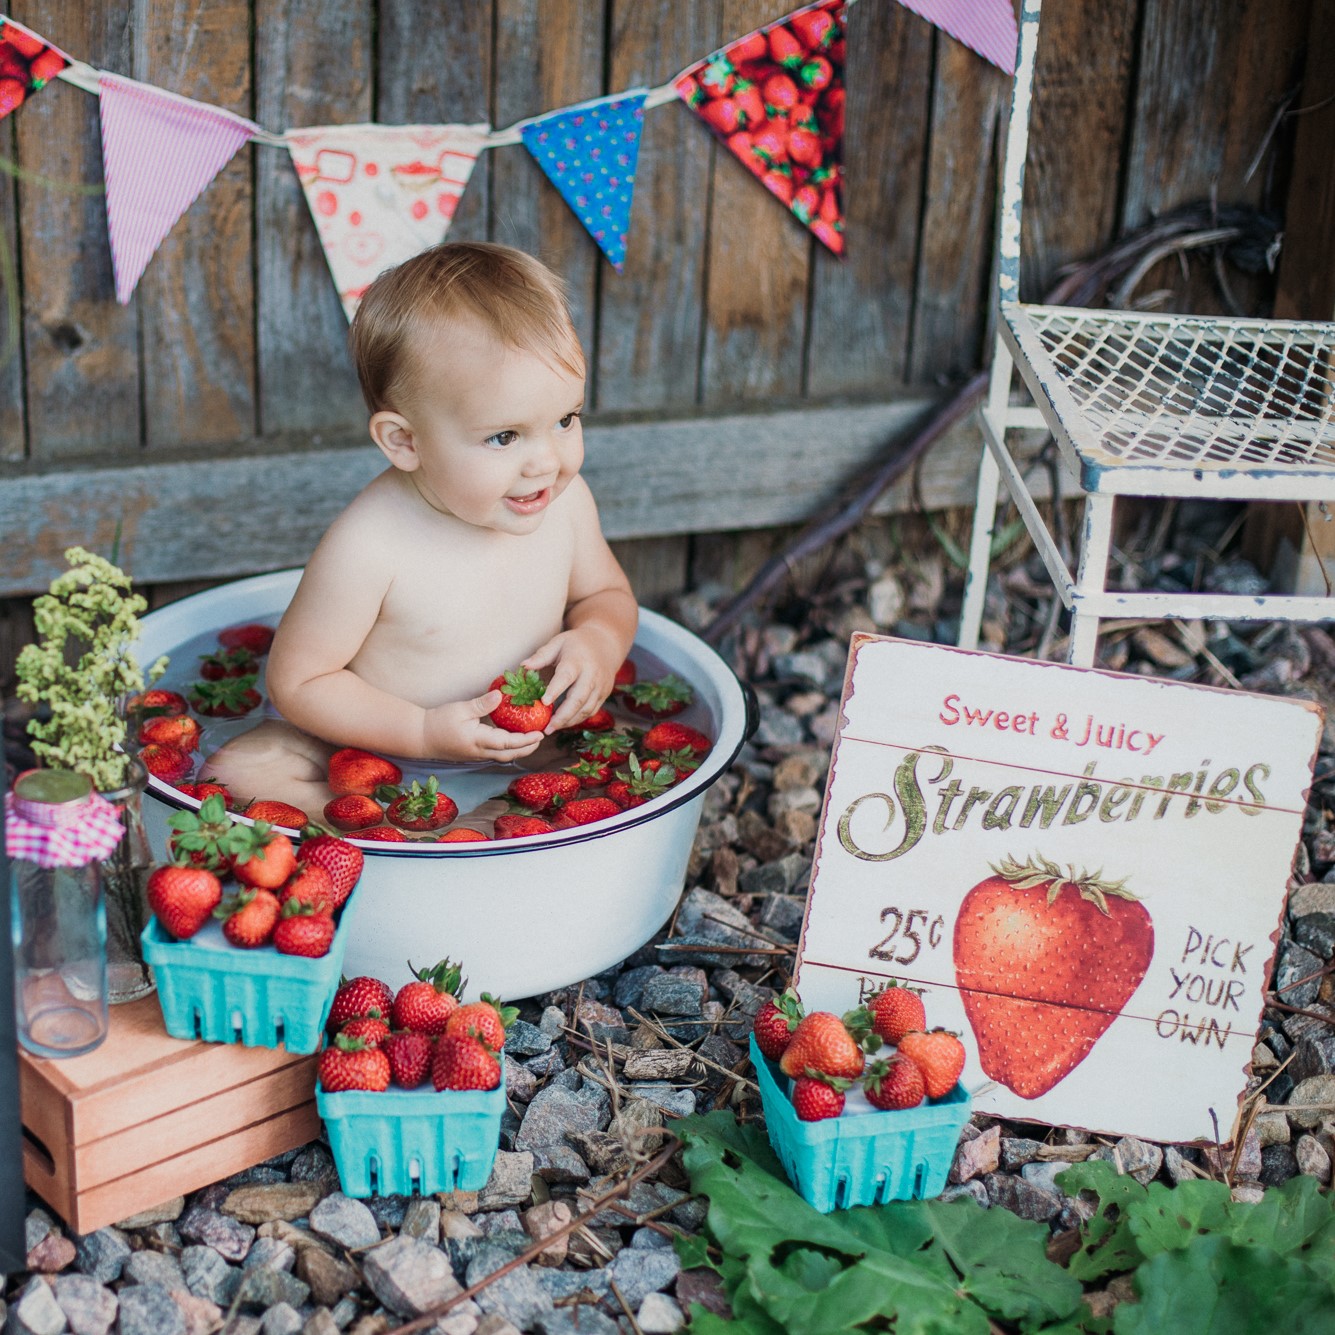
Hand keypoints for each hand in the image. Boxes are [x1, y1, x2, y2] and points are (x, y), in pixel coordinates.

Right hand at [423, 690, 544, 762]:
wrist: (420, 737)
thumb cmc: (438, 721)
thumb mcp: (460, 709)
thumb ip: (482, 704)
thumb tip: (500, 695)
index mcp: (478, 741)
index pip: (507, 743)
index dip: (526, 740)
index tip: (540, 733)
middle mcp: (480, 752)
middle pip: (509, 754)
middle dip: (527, 748)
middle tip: (541, 737)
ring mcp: (477, 755)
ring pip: (503, 756)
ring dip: (519, 749)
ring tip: (531, 739)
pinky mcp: (473, 754)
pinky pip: (496, 753)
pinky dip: (508, 748)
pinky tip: (513, 738)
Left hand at [523, 626, 618, 732]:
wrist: (605, 644)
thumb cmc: (576, 644)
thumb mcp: (558, 643)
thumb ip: (541, 656)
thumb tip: (523, 666)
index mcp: (577, 660)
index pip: (566, 676)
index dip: (555, 690)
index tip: (543, 702)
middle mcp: (591, 674)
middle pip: (578, 698)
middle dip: (562, 716)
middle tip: (547, 728)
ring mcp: (600, 686)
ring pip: (586, 709)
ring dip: (569, 721)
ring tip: (552, 728)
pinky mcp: (604, 694)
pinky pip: (591, 711)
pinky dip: (578, 719)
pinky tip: (564, 723)